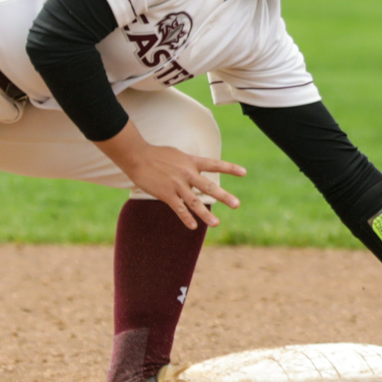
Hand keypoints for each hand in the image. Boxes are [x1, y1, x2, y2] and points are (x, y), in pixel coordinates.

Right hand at [97, 122, 245, 229]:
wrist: (137, 157)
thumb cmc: (156, 154)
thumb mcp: (178, 154)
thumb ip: (189, 163)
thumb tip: (198, 169)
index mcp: (191, 161)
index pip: (215, 164)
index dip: (230, 168)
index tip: (244, 173)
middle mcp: (187, 173)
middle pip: (209, 186)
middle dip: (224, 196)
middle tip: (237, 205)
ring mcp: (177, 185)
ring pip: (195, 202)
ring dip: (206, 214)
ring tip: (216, 224)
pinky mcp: (166, 194)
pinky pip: (179, 209)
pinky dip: (186, 218)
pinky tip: (194, 226)